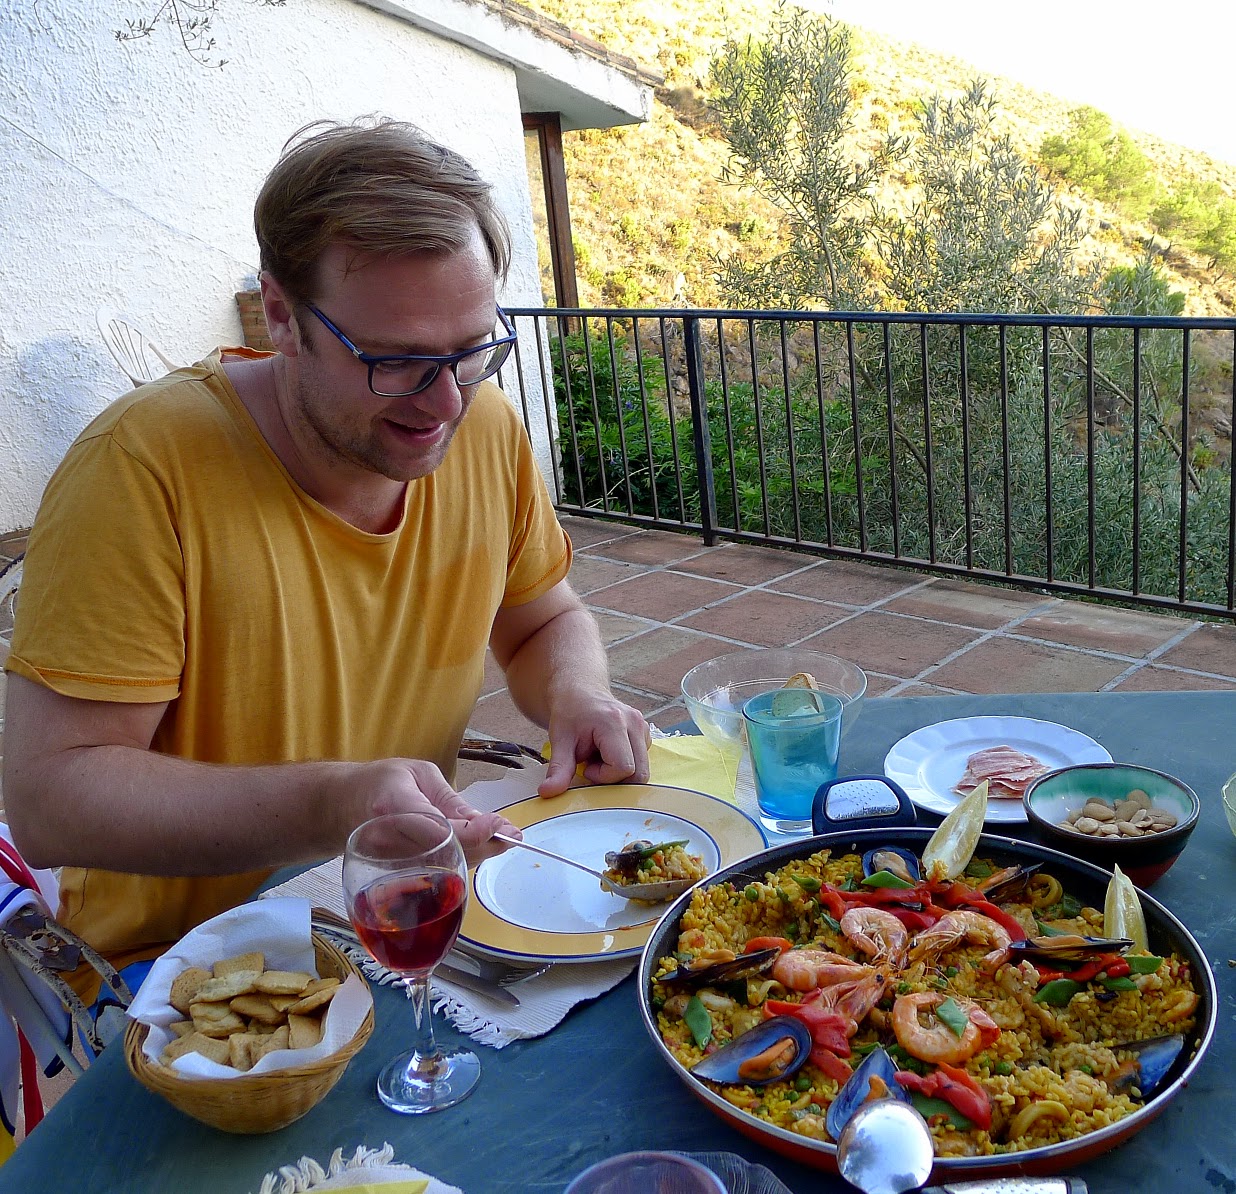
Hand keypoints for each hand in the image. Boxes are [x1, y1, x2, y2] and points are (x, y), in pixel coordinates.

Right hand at [357, 758, 520, 865]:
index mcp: (394, 807)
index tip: (499, 824)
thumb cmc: (381, 782)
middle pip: (446, 855)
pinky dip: (461, 862)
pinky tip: (479, 849)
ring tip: (502, 839)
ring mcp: (390, 865)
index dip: (475, 833)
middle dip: (486, 846)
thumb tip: (483, 821)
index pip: (439, 831)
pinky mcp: (394, 878)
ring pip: (444, 870)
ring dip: (478, 856)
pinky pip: (435, 874)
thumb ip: (449, 799)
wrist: (340, 805)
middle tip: (512, 835)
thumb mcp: (418, 774)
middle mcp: (390, 841)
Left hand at [538, 692, 651, 797]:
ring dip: (619, 772)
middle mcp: (634, 723)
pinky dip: (624, 764)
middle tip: (593, 765)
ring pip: (642, 769)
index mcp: (614, 723)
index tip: (585, 766)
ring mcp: (642, 726)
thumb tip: (547, 792)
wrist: (578, 691)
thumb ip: (558, 769)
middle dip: (614, 778)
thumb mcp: (560, 740)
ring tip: (599, 757)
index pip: (623, 767)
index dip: (603, 776)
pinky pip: (641, 761)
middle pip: (639, 773)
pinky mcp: (644, 732)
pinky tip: (608, 753)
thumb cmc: (569, 712)